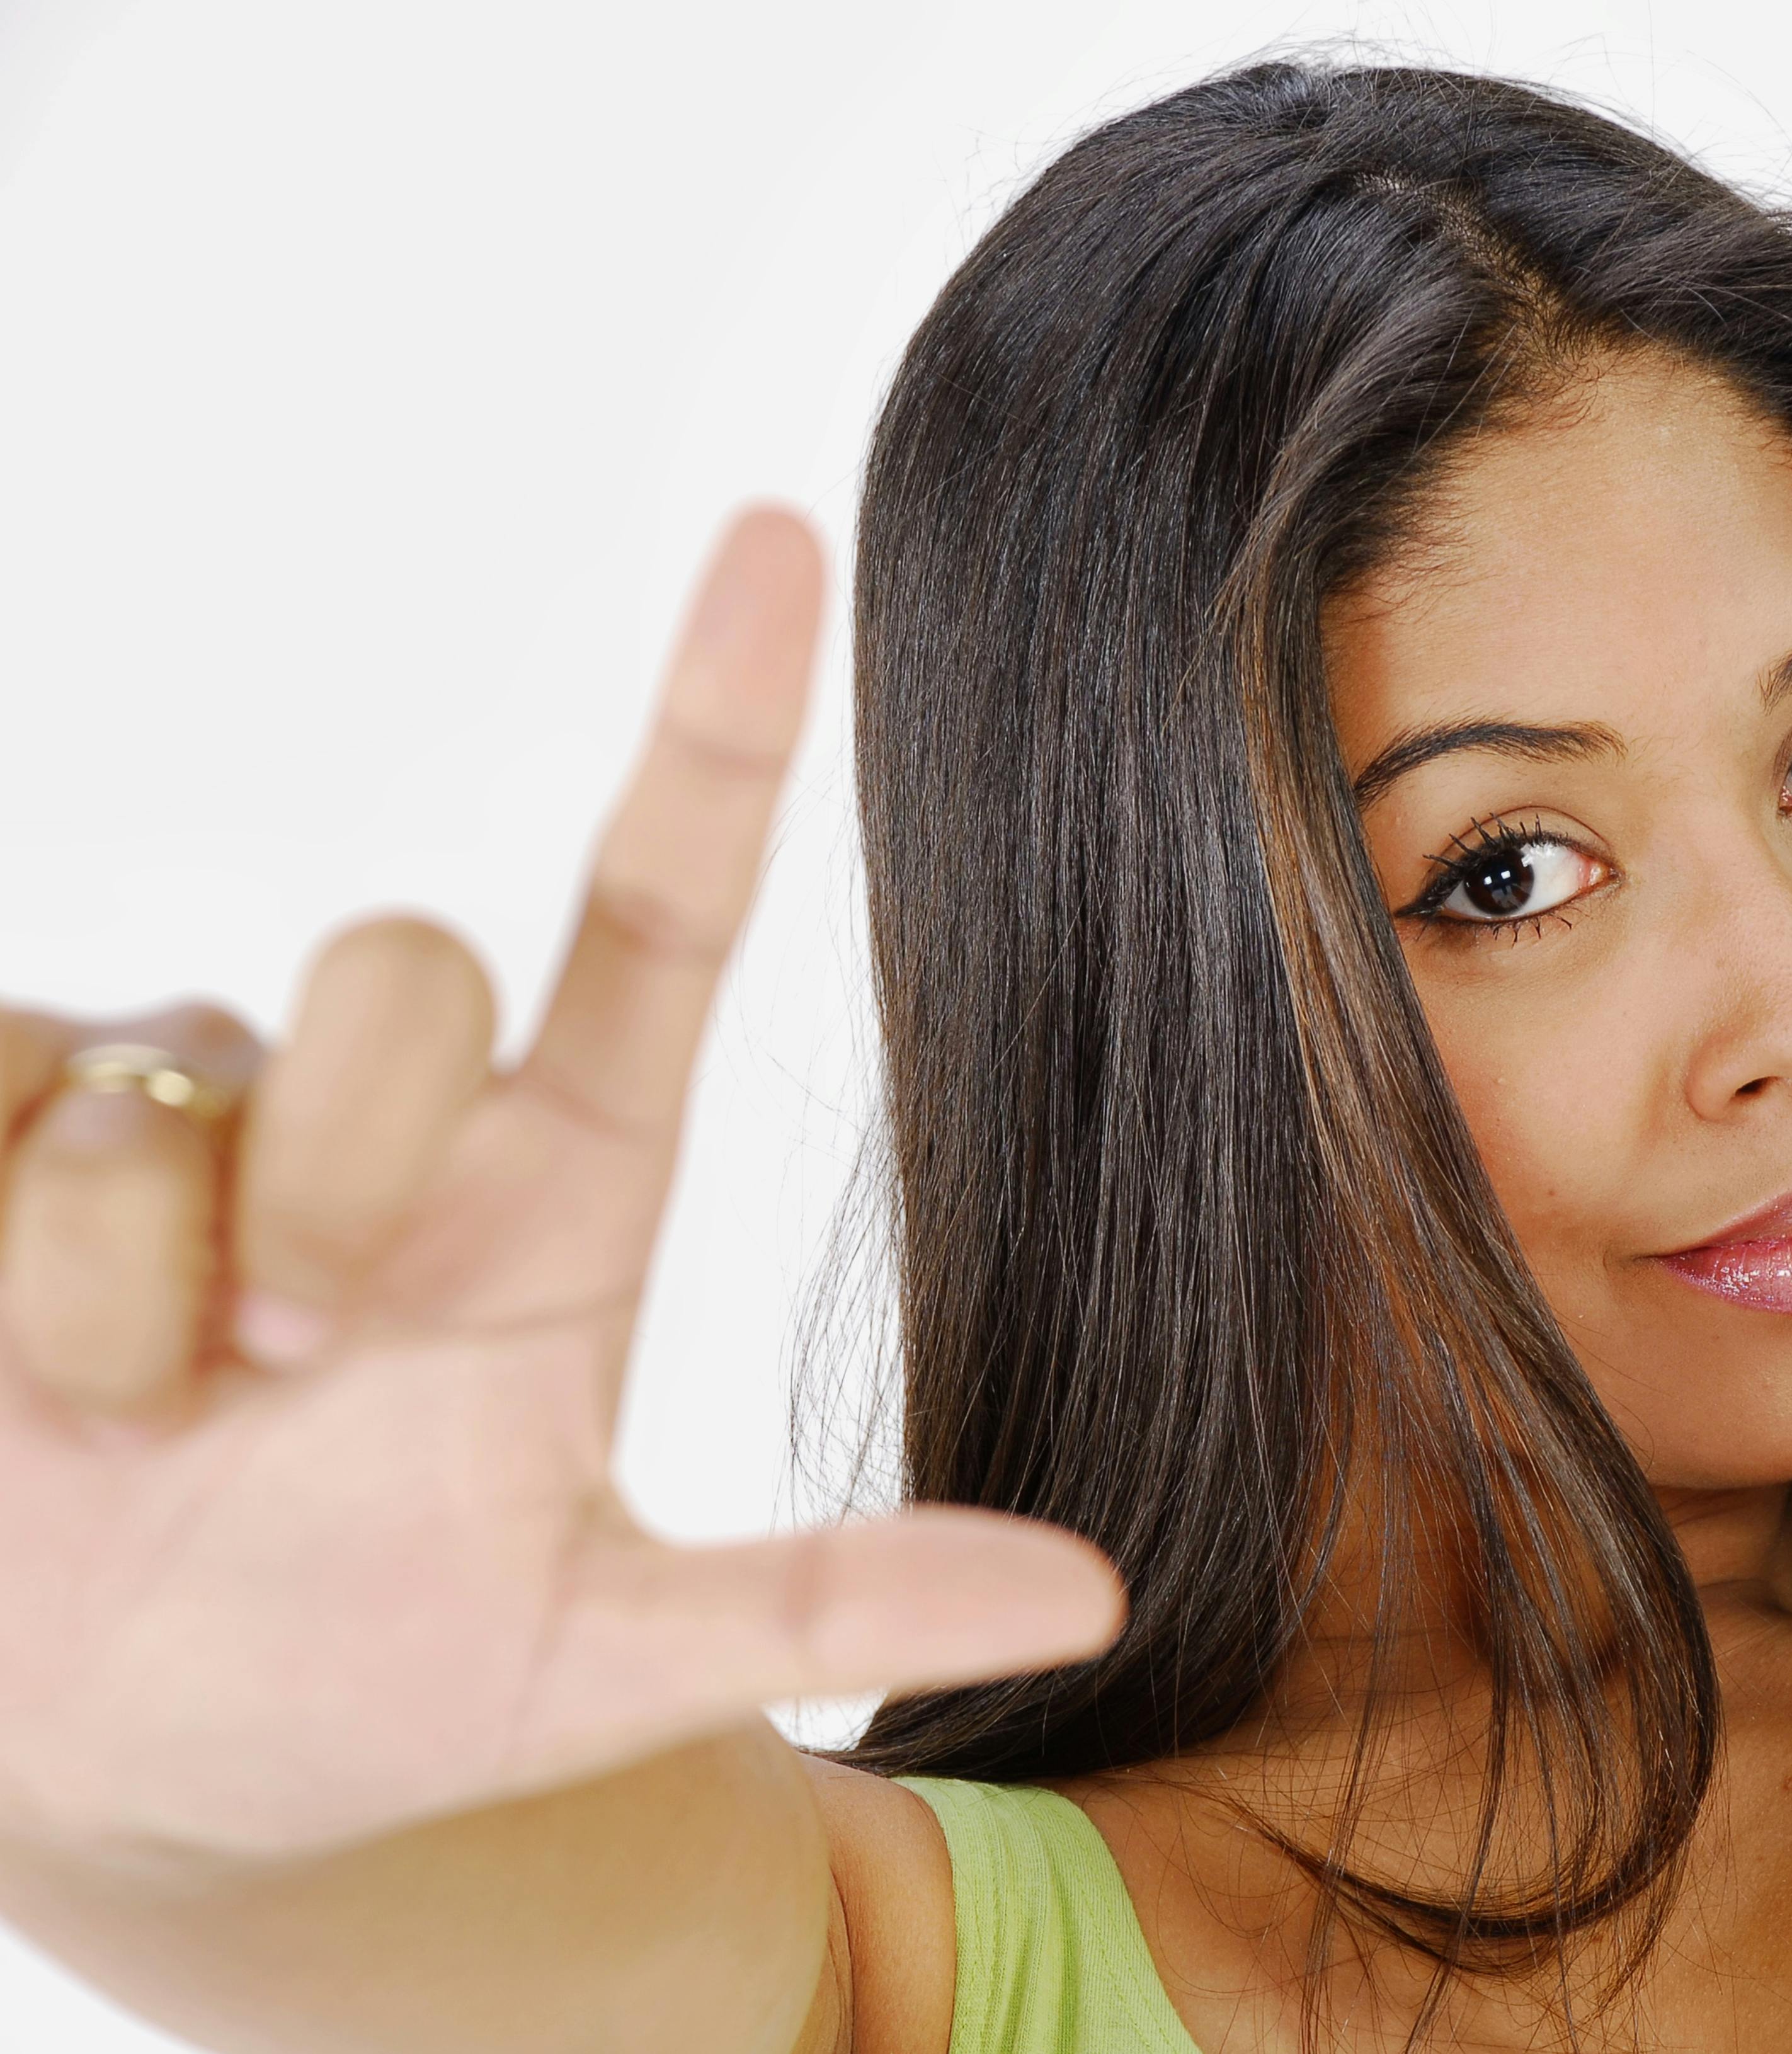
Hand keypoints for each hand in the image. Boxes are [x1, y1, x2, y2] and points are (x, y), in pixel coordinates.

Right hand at [0, 511, 1120, 1877]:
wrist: (146, 1756)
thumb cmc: (381, 1680)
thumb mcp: (603, 1658)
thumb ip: (826, 1607)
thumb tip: (1087, 1591)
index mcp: (559, 1184)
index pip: (662, 899)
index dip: (721, 714)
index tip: (781, 536)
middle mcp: (385, 1110)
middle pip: (398, 960)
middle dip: (336, 1176)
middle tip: (295, 1371)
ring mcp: (181, 1110)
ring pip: (161, 1078)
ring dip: (141, 1291)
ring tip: (150, 1418)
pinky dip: (7, 1281)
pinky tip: (32, 1378)